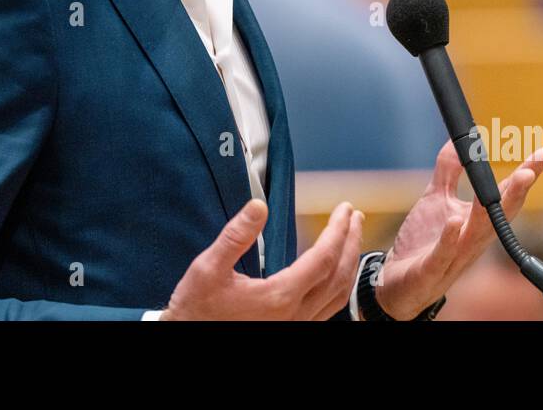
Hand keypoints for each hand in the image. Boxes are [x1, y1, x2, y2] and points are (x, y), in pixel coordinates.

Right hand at [161, 198, 363, 319]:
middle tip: (355, 216)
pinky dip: (340, 286)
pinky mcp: (291, 330)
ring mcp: (296, 326)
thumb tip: (258, 206)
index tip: (345, 208)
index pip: (324, 257)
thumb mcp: (209, 267)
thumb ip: (236, 235)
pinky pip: (328, 309)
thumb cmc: (196, 308)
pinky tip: (335, 273)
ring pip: (338, 295)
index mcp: (280, 296)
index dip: (338, 230)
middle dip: (350, 241)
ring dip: (350, 263)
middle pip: (339, 274)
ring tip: (352, 238)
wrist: (187, 337)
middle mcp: (295, 315)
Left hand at [373, 142, 542, 319]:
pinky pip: (443, 254)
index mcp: (478, 222)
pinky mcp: (430, 269)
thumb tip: (458, 141)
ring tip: (504, 188)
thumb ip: (449, 170)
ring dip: (489, 212)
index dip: (526, 176)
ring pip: (476, 234)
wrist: (400, 281)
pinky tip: (454, 220)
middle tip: (529, 171)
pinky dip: (449, 238)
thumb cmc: (424, 241)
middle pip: (499, 215)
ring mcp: (454, 256)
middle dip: (515, 194)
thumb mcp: (435, 199)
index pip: (506, 196)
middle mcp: (472, 239)